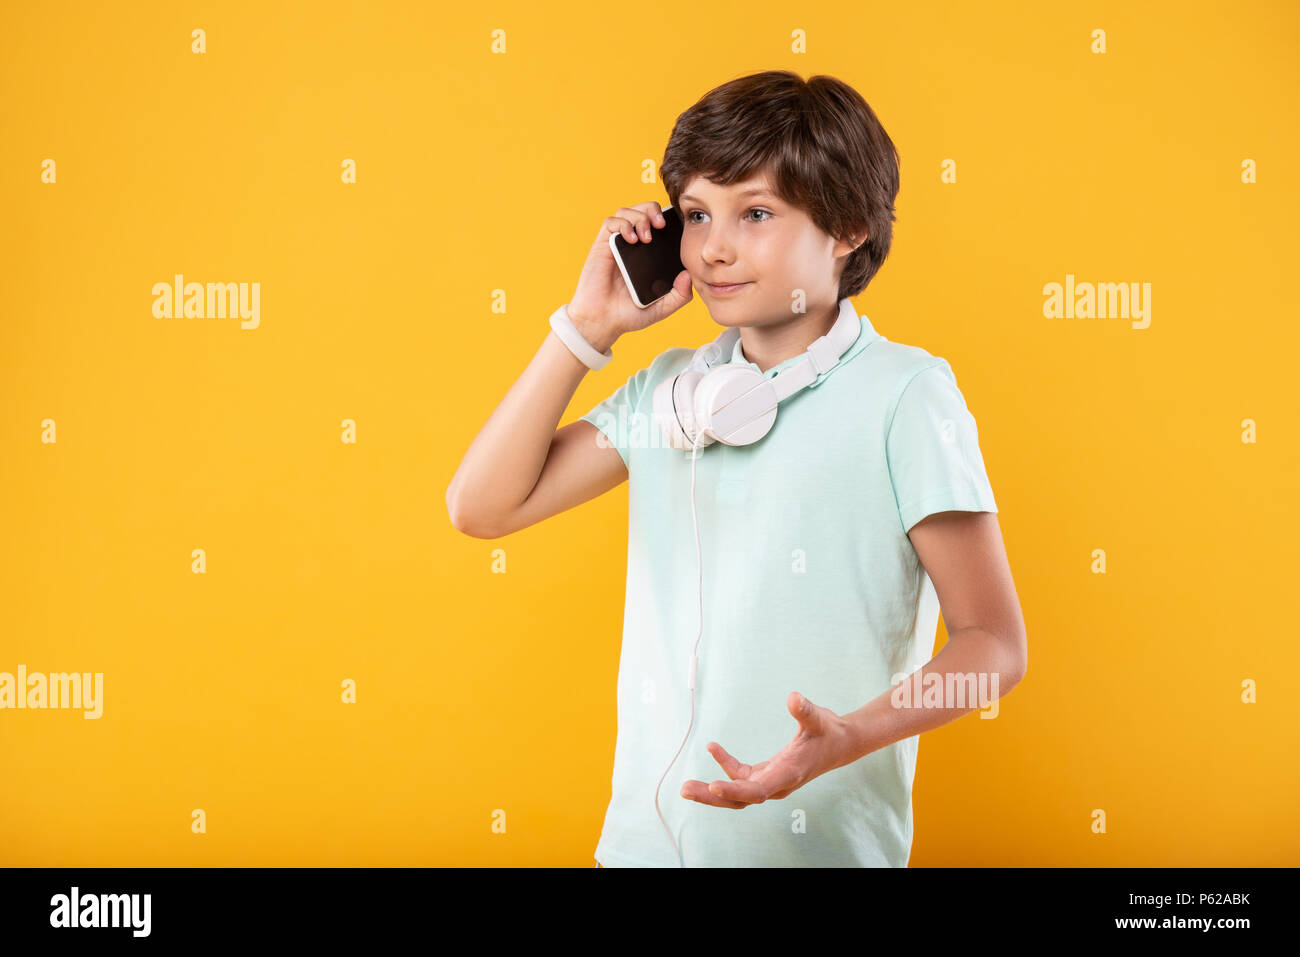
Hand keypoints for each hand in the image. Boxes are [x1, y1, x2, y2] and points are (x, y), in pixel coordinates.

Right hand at [567, 201, 693, 351]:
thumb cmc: (629, 314)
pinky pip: (610, 223)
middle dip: (654, 210)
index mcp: (649, 255)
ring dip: (639, 216)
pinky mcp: (602, 246)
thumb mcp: (663, 308)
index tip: (678, 227)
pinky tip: (631, 239)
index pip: (659, 225)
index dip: (669, 218)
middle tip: (661, 224)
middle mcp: (633, 245)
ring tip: (646, 235)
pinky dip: (623, 225)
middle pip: (643, 210)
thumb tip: (689, 275)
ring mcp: (617, 244)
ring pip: (626, 212)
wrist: (604, 322)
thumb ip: (680, 295)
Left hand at [679, 692, 857, 808]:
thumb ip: (805, 710)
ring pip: (737, 793)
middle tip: (685, 789)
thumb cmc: (829, 732)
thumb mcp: (819, 718)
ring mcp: (770, 782)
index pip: (757, 789)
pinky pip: (741, 777)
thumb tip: (793, 697)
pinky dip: (726, 766)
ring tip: (687, 786)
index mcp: (788, 774)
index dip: (735, 790)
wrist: (840, 744)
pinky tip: (714, 748)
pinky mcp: (767, 775)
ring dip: (712, 790)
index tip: (714, 785)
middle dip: (712, 797)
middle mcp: (777, 784)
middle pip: (740, 799)